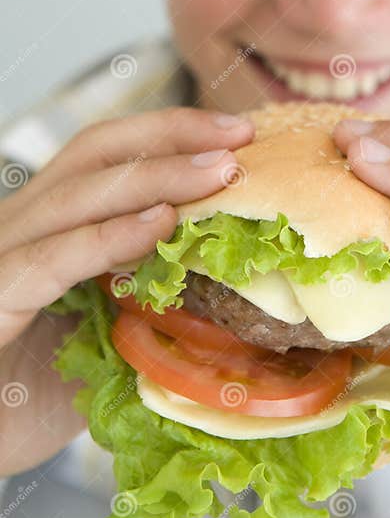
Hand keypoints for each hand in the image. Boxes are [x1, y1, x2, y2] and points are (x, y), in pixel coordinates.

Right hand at [0, 107, 253, 474]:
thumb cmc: (44, 386)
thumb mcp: (111, 325)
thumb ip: (153, 289)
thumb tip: (238, 273)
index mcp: (52, 219)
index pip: (110, 151)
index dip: (171, 131)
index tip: (238, 131)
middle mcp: (23, 224)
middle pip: (97, 154)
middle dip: (173, 139)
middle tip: (238, 140)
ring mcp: (3, 255)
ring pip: (78, 195)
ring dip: (155, 178)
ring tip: (218, 172)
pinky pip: (51, 260)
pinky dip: (108, 238)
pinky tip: (157, 226)